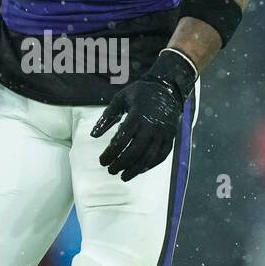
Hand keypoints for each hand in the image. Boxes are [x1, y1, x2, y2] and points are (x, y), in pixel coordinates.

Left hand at [91, 51, 196, 181]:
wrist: (166, 89)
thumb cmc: (140, 94)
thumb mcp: (120, 99)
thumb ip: (106, 117)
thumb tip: (93, 135)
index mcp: (137, 116)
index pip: (121, 140)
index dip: (110, 153)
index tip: (102, 162)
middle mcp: (151, 126)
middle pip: (134, 151)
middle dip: (121, 164)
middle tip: (110, 170)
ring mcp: (163, 133)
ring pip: (148, 157)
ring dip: (135, 169)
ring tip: (123, 176)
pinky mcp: (171, 137)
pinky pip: (161, 156)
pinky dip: (150, 165)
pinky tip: (139, 170)